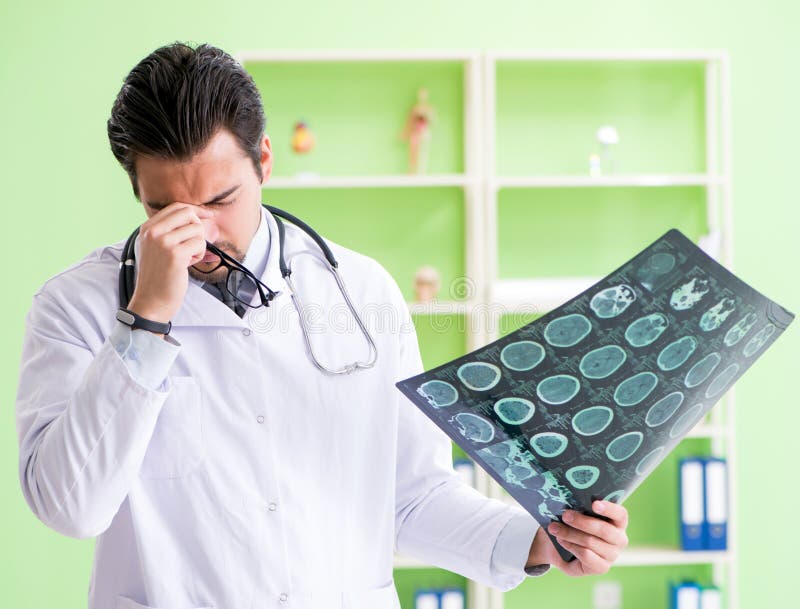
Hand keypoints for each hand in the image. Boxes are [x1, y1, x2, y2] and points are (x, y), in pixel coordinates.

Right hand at [127, 203, 212, 322]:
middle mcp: (153, 232)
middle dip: (199, 227)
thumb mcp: (158, 248)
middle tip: (196, 243)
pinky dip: (200, 254)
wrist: (151, 301)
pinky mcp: (175, 254)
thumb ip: (172, 231)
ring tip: (188, 257)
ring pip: (197, 229)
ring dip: (199, 244)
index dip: (195, 210)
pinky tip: (189, 264)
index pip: (176, 207)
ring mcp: (163, 242)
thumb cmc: (159, 276)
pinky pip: (200, 244)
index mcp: (147, 228)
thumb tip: (203, 217)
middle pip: (188, 213)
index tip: (207, 216)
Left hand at [526, 500, 628, 576]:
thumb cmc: (571, 525)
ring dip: (570, 533)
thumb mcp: (575, 513)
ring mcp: (612, 555)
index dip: (609, 509)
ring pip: (591, 542)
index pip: (620, 514)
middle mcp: (619, 539)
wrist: (558, 547)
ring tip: (554, 528)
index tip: (594, 504)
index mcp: (618, 522)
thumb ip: (578, 507)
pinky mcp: (602, 567)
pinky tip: (561, 540)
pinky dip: (570, 545)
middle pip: (604, 530)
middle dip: (582, 521)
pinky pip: (586, 555)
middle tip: (565, 515)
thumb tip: (569, 500)